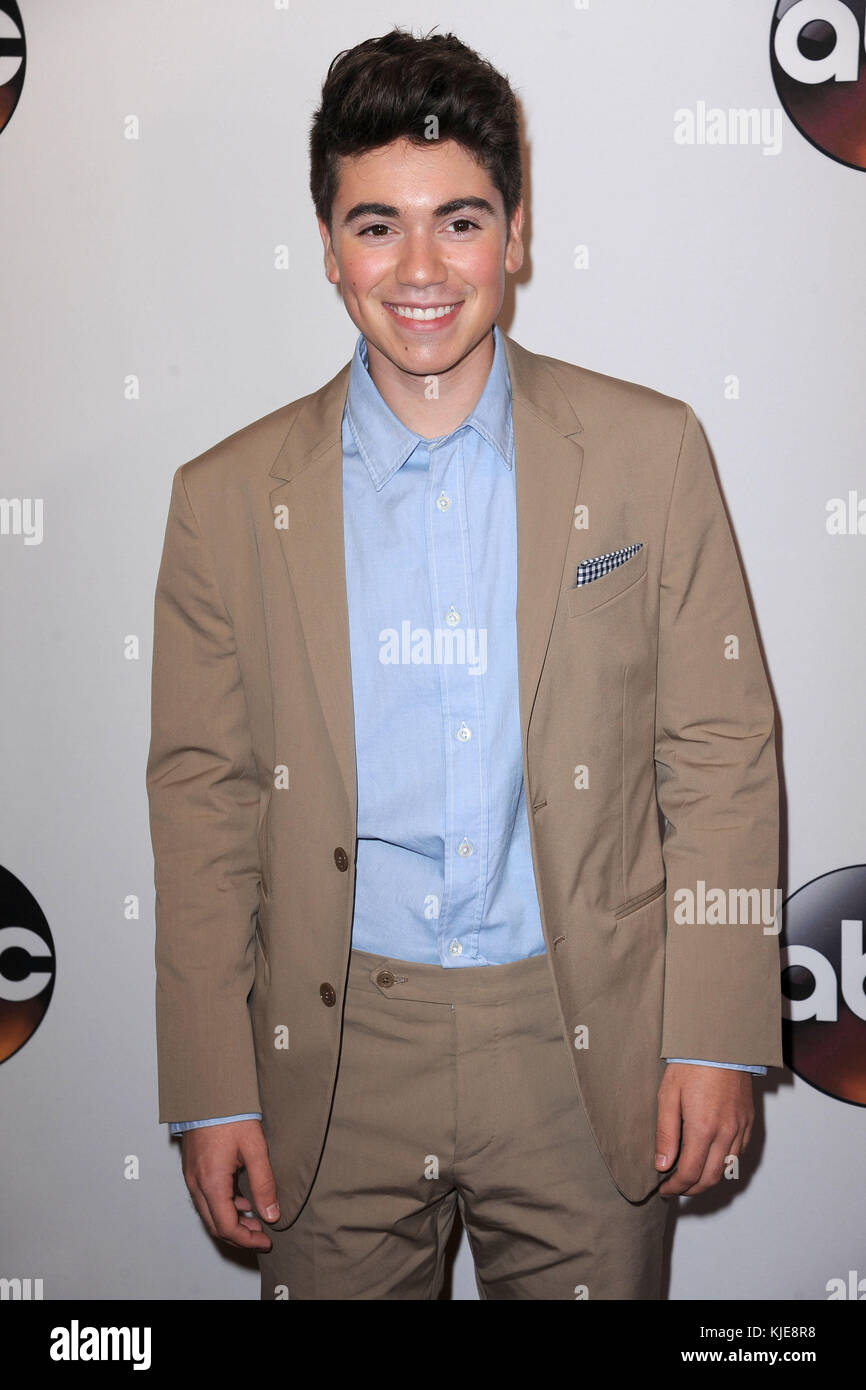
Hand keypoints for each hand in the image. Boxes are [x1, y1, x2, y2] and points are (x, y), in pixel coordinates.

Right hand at [180, 1119, 279, 1249]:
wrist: (208, 1093)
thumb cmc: (230, 1116)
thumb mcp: (255, 1149)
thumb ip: (263, 1184)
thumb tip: (271, 1214)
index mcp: (212, 1184)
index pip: (227, 1227)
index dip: (248, 1240)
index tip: (266, 1241)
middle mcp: (197, 1185)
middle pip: (215, 1225)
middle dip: (240, 1236)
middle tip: (262, 1236)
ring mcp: (192, 1178)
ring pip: (209, 1213)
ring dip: (232, 1222)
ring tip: (256, 1218)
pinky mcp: (193, 1170)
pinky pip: (206, 1198)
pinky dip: (224, 1207)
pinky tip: (242, 1200)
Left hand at [654, 1063, 753, 1196]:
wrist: (720, 1043)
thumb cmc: (691, 1064)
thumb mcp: (668, 1096)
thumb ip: (665, 1133)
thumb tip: (662, 1165)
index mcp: (703, 1128)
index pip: (690, 1173)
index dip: (676, 1187)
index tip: (664, 1190)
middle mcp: (726, 1132)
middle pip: (710, 1178)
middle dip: (691, 1189)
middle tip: (676, 1189)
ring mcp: (740, 1127)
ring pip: (727, 1169)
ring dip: (708, 1179)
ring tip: (691, 1177)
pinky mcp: (748, 1120)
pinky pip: (739, 1153)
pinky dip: (724, 1164)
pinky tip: (711, 1159)